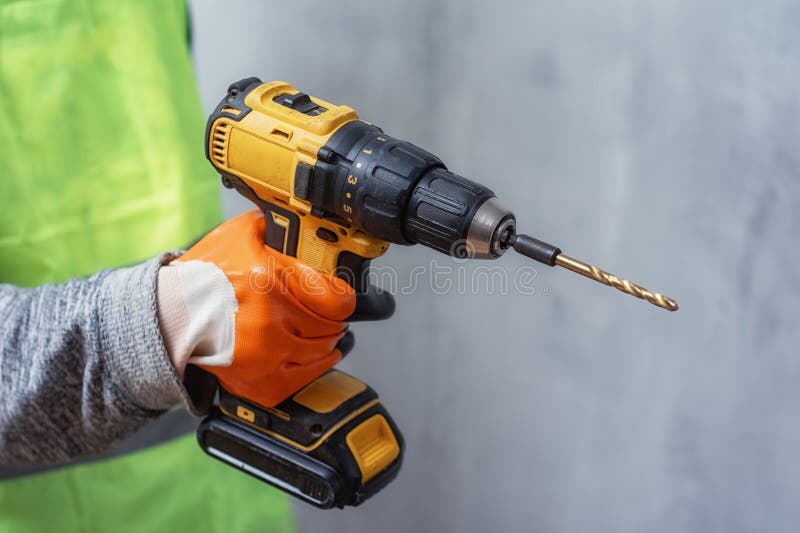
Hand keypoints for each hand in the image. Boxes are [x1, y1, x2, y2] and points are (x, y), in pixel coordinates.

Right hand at [157, 209, 357, 406]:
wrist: (169, 315)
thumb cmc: (202, 276)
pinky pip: (305, 378)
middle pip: (333, 328)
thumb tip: (302, 220)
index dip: (344, 298)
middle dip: (334, 319)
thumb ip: (274, 225)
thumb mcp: (240, 234)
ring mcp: (267, 357)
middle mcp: (273, 323)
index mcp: (272, 283)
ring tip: (321, 331)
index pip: (338, 302)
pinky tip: (316, 356)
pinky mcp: (260, 382)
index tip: (341, 296)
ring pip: (322, 353)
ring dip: (326, 341)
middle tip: (329, 313)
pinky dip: (315, 367)